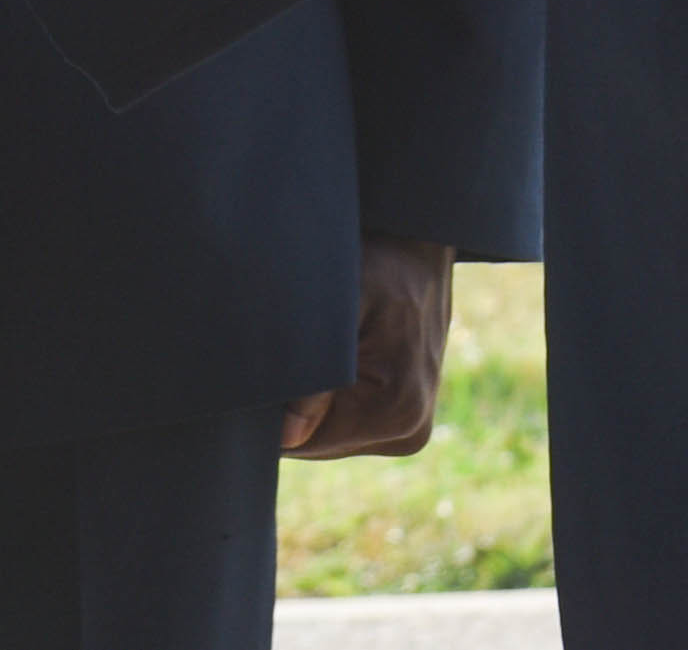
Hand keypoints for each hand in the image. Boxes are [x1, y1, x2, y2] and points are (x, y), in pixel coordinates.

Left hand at [281, 238, 456, 458]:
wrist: (419, 247)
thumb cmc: (377, 266)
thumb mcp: (339, 305)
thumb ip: (314, 374)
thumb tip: (289, 436)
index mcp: (396, 409)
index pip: (305, 441)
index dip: (273, 413)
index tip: (267, 369)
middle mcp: (409, 429)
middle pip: (317, 442)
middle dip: (293, 408)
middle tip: (291, 350)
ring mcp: (411, 428)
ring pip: (330, 434)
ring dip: (311, 403)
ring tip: (318, 350)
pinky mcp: (405, 419)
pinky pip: (347, 422)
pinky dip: (330, 399)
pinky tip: (331, 362)